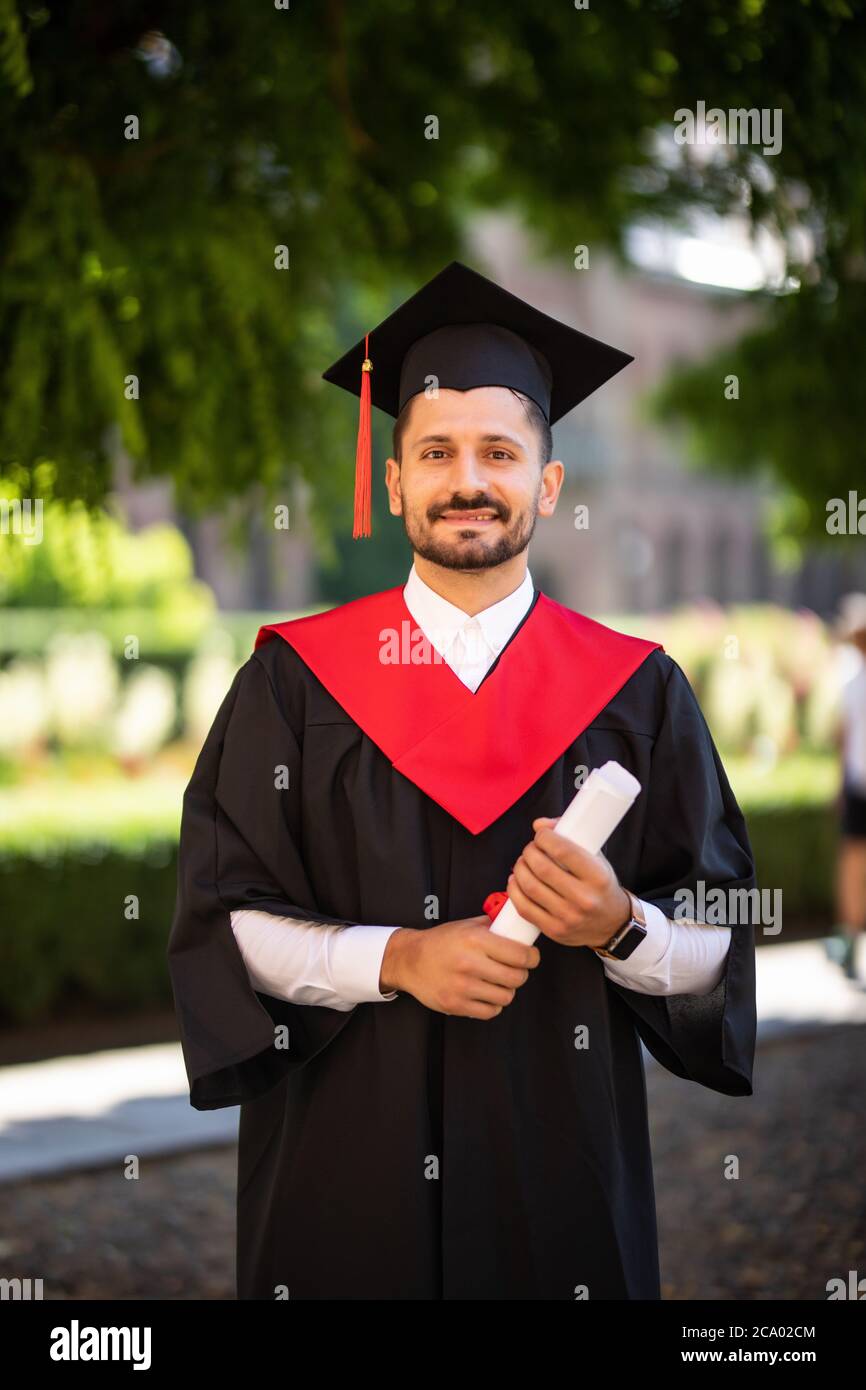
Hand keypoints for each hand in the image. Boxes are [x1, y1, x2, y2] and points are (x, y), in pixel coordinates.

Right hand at [379, 916, 539, 1018]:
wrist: (409, 960)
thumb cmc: (440, 942)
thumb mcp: (466, 926)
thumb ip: (493, 925)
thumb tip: (520, 926)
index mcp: (475, 940)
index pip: (520, 954)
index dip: (532, 957)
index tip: (531, 957)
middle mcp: (469, 963)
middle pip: (516, 978)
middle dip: (521, 974)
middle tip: (516, 970)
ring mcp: (462, 987)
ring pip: (505, 997)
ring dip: (506, 990)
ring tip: (499, 982)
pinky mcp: (455, 1005)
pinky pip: (490, 1011)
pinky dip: (493, 1005)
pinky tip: (487, 994)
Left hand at [506, 817, 631, 948]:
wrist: (612, 925)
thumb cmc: (601, 886)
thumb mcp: (596, 859)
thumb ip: (571, 838)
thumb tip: (539, 824)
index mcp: (598, 878)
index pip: (563, 850)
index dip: (545, 837)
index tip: (541, 835)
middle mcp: (584, 899)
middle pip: (542, 868)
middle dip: (529, 852)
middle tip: (531, 849)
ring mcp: (568, 918)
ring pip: (529, 887)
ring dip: (519, 869)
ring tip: (523, 862)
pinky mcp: (554, 931)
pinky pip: (524, 908)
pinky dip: (514, 890)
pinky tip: (516, 880)